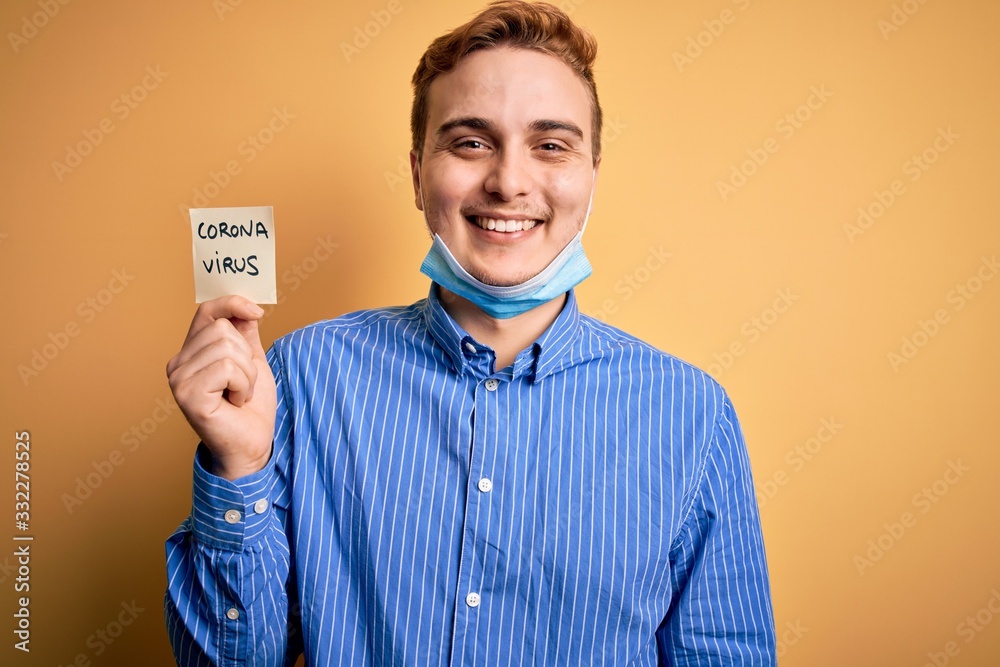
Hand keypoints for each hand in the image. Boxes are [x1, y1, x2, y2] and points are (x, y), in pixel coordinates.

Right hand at [166, 296, 276, 479]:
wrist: (252, 444)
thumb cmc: (251, 407)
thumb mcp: (252, 361)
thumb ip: (245, 334)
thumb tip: (245, 307)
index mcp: (190, 353)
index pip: (206, 312)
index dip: (232, 304)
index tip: (258, 312)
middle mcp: (178, 364)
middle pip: (222, 329)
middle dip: (247, 356)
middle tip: (243, 384)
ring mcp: (179, 380)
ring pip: (227, 348)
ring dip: (247, 374)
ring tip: (240, 394)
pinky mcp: (187, 395)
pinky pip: (227, 368)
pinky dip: (243, 385)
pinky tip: (235, 403)